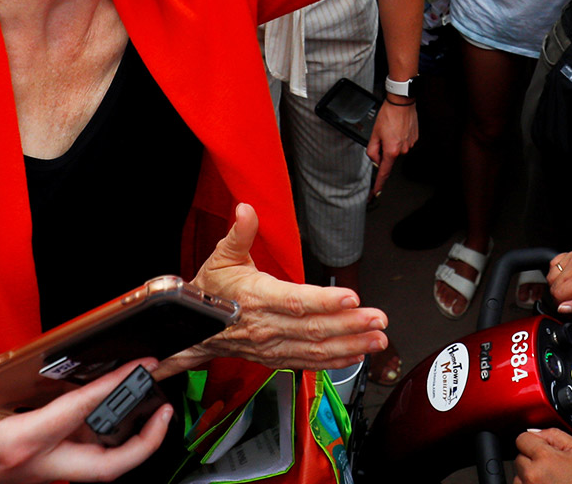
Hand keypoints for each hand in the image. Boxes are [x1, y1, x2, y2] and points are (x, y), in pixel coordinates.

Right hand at [0, 336, 171, 483]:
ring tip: (150, 408)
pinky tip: (108, 415)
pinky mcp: (39, 477)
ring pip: (99, 469)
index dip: (113, 386)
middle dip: (145, 441)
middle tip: (165, 408)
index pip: (77, 413)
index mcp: (15, 445)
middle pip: (107, 466)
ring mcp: (41, 476)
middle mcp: (37, 466)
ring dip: (129, 443)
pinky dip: (102, 441)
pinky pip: (82, 462)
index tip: (139, 364)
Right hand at [190, 204, 388, 369]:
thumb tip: (247, 209)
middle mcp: (266, 327)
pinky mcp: (277, 358)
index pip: (295, 301)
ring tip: (377, 340)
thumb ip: (240, 233)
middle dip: (350, 325)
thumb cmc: (210, 292)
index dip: (324, 301)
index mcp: (256, 298)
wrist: (192, 331)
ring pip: (315, 349)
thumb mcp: (221, 257)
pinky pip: (309, 363)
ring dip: (350, 345)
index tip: (351, 298)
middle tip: (378, 320)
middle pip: (313, 328)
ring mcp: (273, 347)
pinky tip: (356, 355)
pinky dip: (334, 361)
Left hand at [366, 99, 416, 195]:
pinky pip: (403, 143)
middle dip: (384, 151)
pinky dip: (398, 138)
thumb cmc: (388, 115)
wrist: (401, 103)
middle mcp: (403, 150)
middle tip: (382, 136)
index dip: (378, 184)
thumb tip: (376, 160)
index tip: (375, 193)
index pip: (383, 172)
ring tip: (390, 129)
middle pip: (389, 157)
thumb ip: (372, 151)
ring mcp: (410, 144)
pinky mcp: (414, 139)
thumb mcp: (374, 134)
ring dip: (391, 143)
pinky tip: (397, 128)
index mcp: (391, 150)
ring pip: (396, 149)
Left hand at [512, 427, 571, 483]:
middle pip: (519, 457)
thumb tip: (535, 432)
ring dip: (528, 474)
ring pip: (518, 474)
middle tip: (549, 467)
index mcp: (544, 458)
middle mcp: (532, 475)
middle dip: (531, 459)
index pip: (522, 439)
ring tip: (547, 479)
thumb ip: (554, 435)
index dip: (533, 442)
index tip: (541, 448)